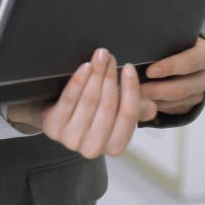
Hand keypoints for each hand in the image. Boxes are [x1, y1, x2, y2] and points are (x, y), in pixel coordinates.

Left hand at [7, 48, 156, 158]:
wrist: (53, 114)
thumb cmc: (90, 112)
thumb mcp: (113, 114)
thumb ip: (134, 111)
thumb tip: (151, 107)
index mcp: (114, 147)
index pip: (129, 116)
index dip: (131, 90)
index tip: (130, 68)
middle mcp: (94, 148)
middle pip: (108, 106)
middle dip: (111, 77)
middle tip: (110, 56)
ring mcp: (71, 140)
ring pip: (89, 100)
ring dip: (97, 74)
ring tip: (100, 56)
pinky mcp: (53, 127)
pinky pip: (69, 100)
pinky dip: (79, 81)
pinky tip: (85, 66)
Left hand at [139, 36, 204, 117]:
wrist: (182, 52)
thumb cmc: (171, 40)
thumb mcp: (170, 36)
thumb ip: (160, 41)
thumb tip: (138, 48)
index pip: (190, 61)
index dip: (169, 67)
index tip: (149, 72)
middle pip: (182, 87)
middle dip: (156, 90)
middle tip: (136, 89)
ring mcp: (200, 92)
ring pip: (176, 101)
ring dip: (154, 100)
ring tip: (134, 96)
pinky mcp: (191, 104)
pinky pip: (173, 108)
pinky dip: (156, 105)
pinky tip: (142, 100)